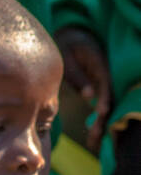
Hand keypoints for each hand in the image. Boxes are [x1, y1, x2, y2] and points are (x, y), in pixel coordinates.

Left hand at [56, 28, 112, 151]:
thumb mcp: (68, 57)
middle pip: (109, 96)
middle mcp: (105, 72)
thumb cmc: (65, 44)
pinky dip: (98, 120)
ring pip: (106, 103)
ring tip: (93, 140)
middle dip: (104, 117)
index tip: (102, 112)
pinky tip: (93, 137)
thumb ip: (78, 76)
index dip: (105, 98)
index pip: (106, 83)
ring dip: (101, 122)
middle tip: (95, 134)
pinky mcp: (98, 86)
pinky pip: (101, 104)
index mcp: (100, 62)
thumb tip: (90, 96)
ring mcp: (102, 80)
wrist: (69, 34)